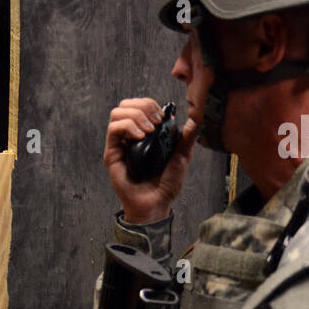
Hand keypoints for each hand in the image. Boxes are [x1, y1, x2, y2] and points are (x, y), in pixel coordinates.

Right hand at [103, 98, 199, 223]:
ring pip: (118, 113)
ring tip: (147, 131)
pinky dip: (128, 126)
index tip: (162, 118)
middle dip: (143, 106)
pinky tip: (140, 137)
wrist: (156, 203)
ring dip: (135, 116)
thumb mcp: (182, 157)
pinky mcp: (112, 153)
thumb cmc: (166, 185)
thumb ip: (187, 137)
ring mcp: (120, 144)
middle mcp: (131, 135)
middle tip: (155, 122)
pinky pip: (113, 129)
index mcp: (146, 132)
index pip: (141, 105)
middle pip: (126, 104)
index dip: (151, 104)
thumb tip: (195, 119)